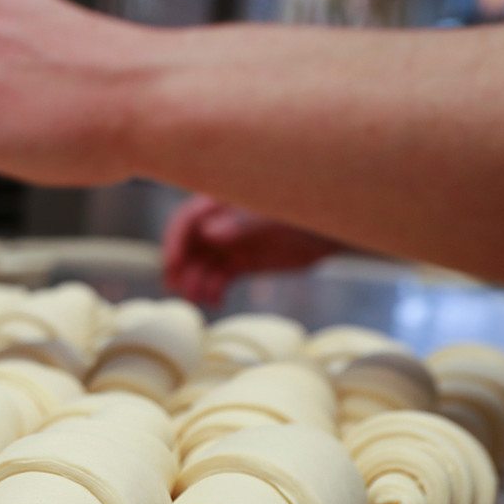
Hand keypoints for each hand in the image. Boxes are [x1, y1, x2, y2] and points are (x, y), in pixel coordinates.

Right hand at [163, 195, 345, 305]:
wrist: (331, 232)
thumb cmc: (303, 214)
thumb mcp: (272, 219)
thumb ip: (242, 225)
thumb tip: (209, 233)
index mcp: (223, 202)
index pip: (188, 219)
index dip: (175, 241)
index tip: (172, 264)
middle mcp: (221, 222)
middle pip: (189, 244)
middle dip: (180, 267)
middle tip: (176, 288)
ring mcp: (231, 243)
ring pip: (202, 264)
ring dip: (195, 282)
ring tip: (198, 299)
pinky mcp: (242, 262)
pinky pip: (219, 277)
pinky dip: (213, 290)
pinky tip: (215, 300)